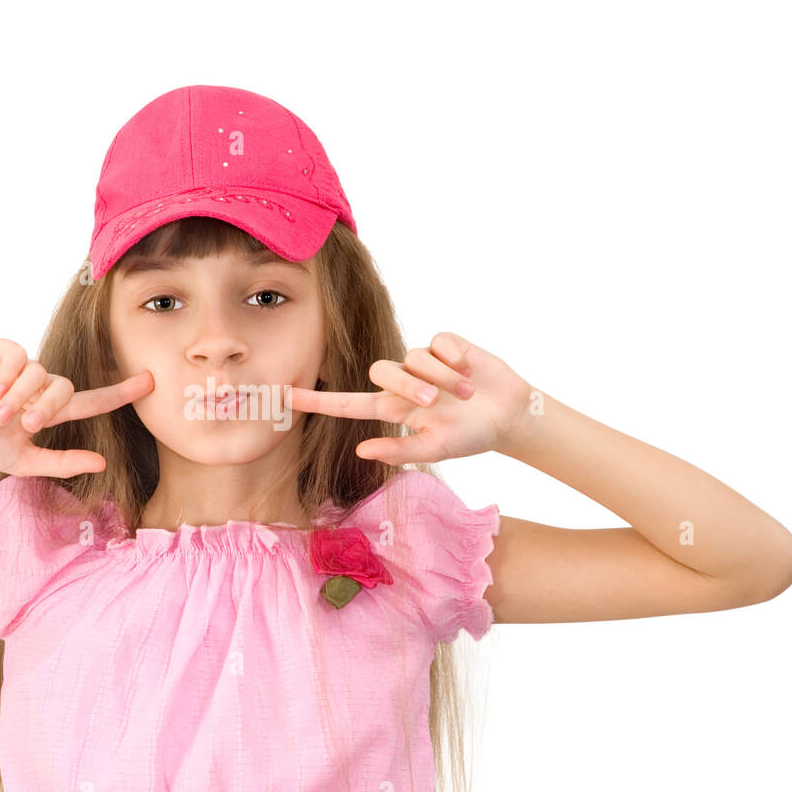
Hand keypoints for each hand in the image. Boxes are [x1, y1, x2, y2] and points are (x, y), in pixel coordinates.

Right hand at [0, 338, 153, 477]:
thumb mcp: (24, 461)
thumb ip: (62, 464)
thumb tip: (102, 463)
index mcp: (48, 409)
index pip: (91, 401)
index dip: (120, 392)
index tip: (150, 383)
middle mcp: (39, 385)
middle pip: (65, 389)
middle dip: (47, 408)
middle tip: (24, 424)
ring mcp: (20, 367)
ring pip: (41, 374)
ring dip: (19, 398)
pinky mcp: (0, 351)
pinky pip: (19, 357)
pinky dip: (8, 376)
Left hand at [283, 332, 532, 463]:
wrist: (509, 413)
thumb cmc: (470, 435)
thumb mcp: (437, 448)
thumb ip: (400, 450)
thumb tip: (362, 449)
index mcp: (394, 410)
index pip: (347, 404)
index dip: (316, 401)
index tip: (282, 396)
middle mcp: (403, 382)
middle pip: (382, 370)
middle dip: (408, 384)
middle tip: (436, 401)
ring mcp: (423, 361)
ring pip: (414, 356)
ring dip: (442, 376)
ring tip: (466, 393)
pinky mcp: (445, 344)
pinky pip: (439, 342)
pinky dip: (455, 357)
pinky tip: (469, 369)